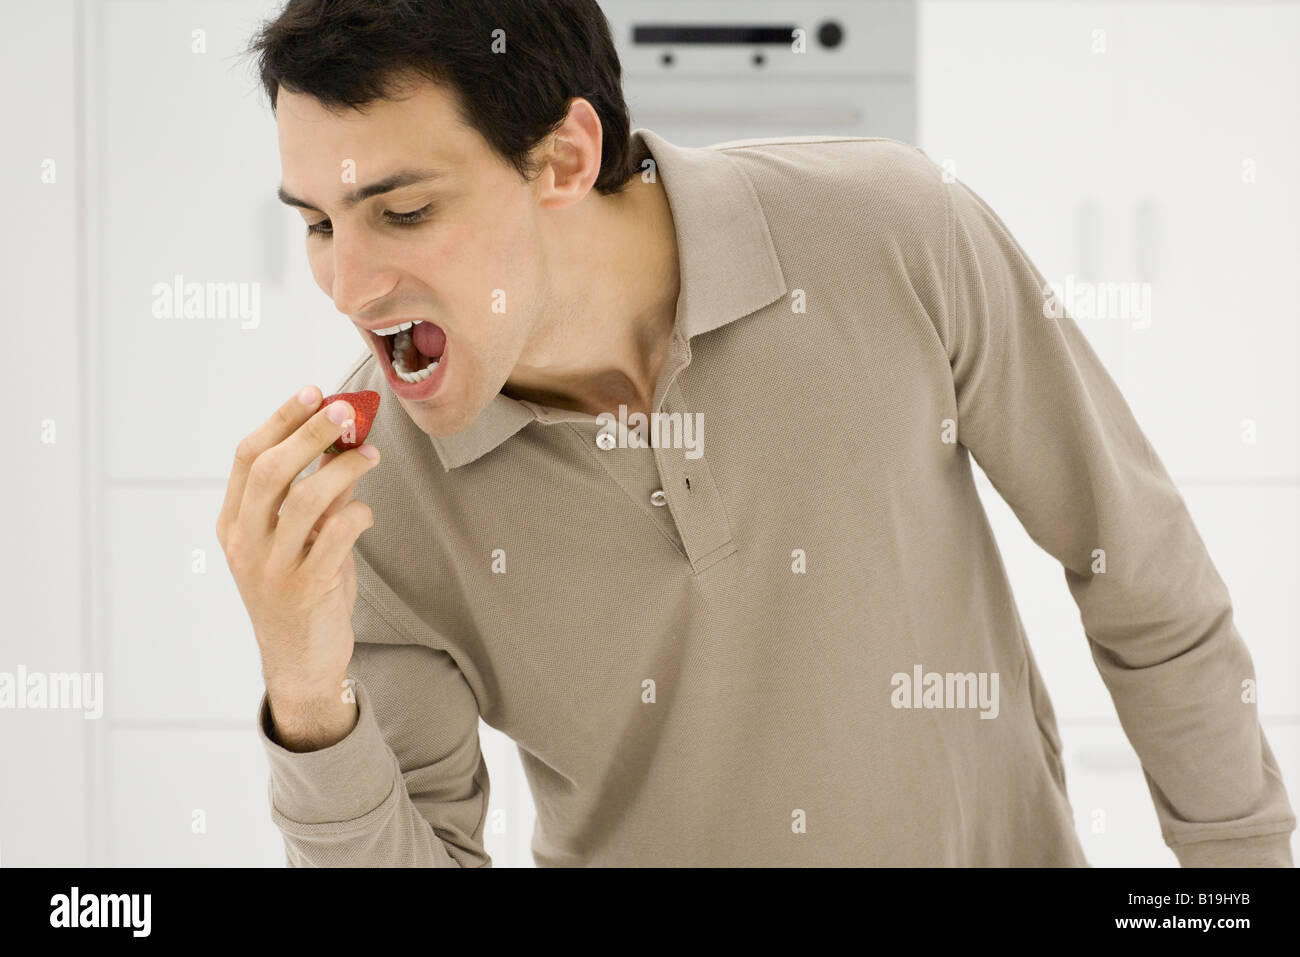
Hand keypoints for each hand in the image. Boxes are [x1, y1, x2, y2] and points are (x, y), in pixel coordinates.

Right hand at [215, 386, 380, 730]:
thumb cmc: (302, 591)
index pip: (247, 457)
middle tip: (346, 410)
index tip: (313, 392)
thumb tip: (345, 441)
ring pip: (304, 500)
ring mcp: (270, 567)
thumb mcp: (301, 539)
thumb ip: (317, 495)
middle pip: (270, 470)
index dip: (281, 420)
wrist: (301, 662)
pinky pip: (334, 537)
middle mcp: (244, 542)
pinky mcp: (305, 588)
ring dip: (342, 468)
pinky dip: (356, 513)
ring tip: (370, 454)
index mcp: (233, 523)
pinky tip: (367, 511)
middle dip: (310, 432)